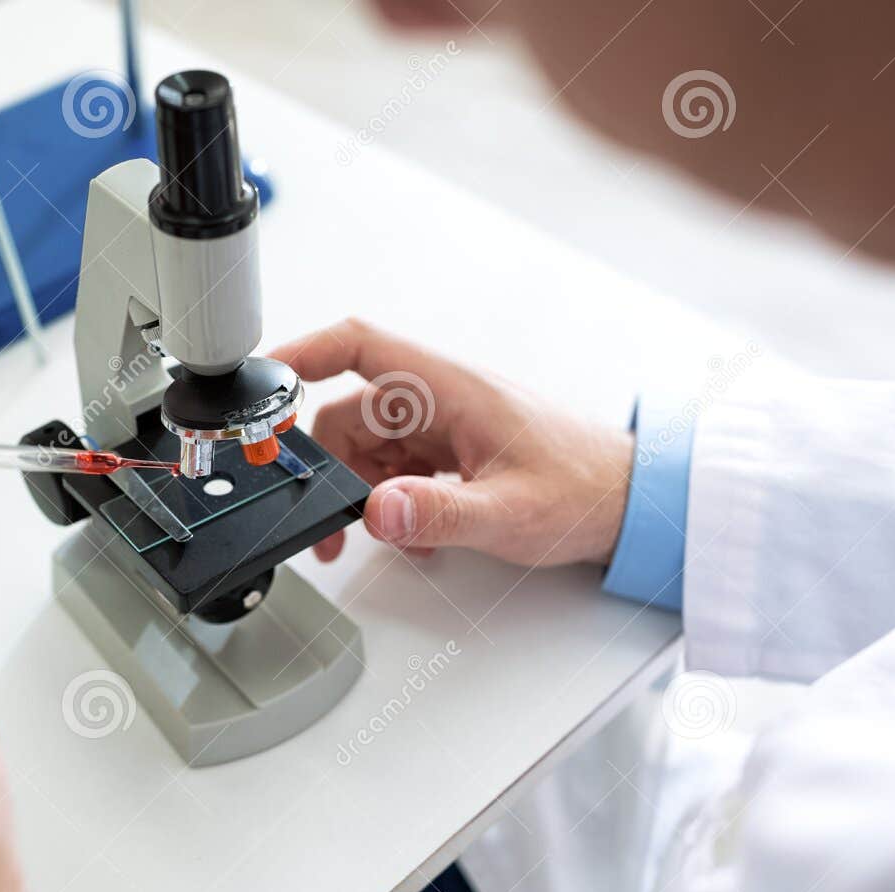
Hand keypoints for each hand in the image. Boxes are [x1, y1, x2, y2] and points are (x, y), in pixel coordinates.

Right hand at [268, 319, 632, 566]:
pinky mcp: (451, 455)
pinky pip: (398, 474)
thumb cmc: (585, 489)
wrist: (631, 502)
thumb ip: (439, 513)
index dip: (305, 352)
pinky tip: (418, 540)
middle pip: (351, 417)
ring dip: (365, 499)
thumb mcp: (508, 510)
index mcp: (449, 389)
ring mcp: (444, 428)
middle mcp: (440, 401)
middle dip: (332, 471)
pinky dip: (395, 508)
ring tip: (387, 542)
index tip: (263, 377)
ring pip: (371, 452)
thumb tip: (379, 510)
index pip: (359, 346)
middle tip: (326, 524)